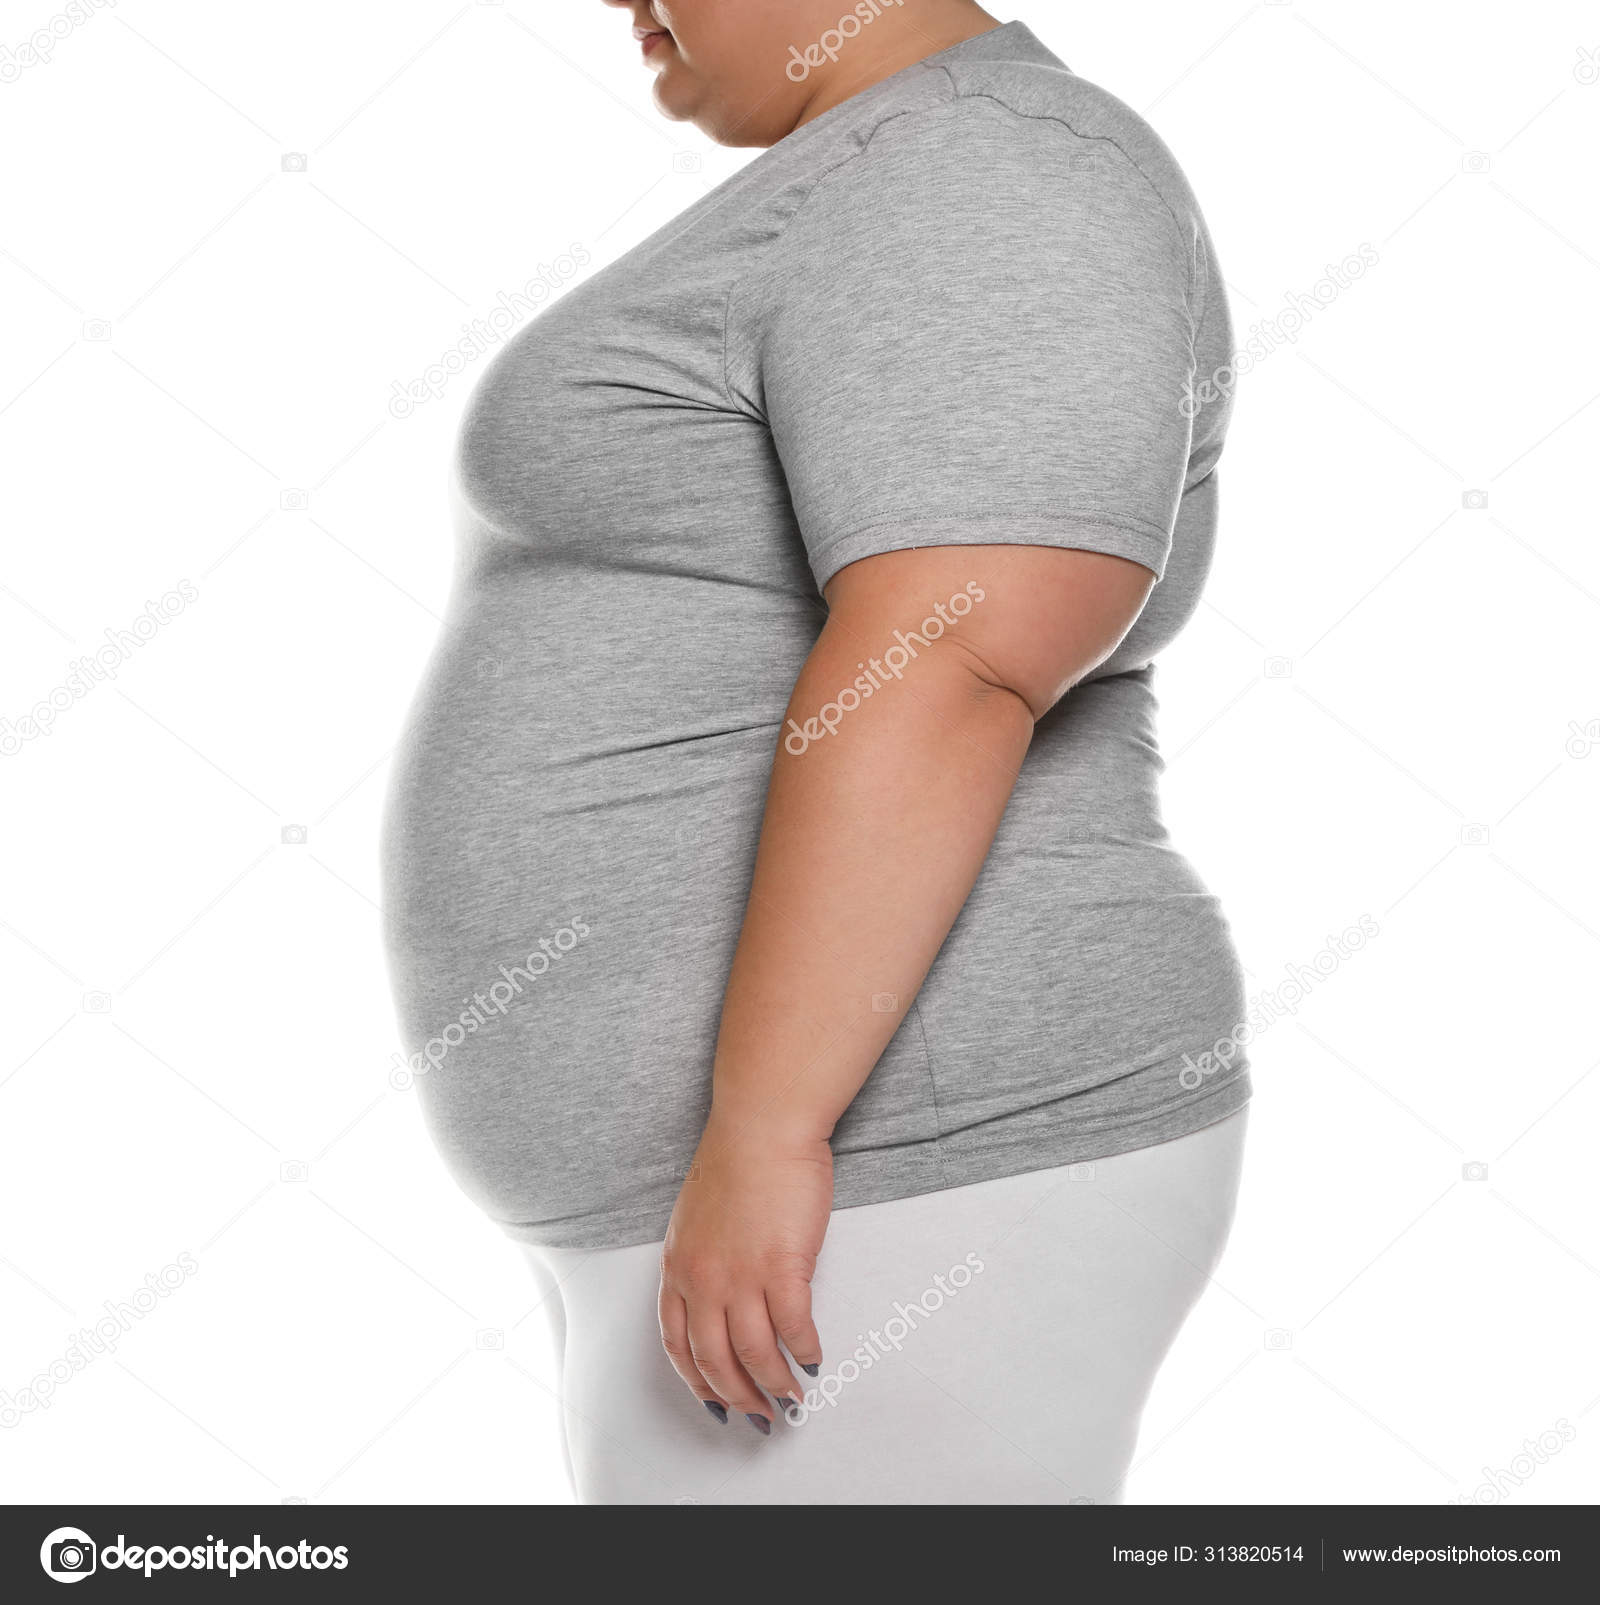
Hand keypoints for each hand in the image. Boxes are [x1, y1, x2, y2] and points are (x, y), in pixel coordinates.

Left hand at [658, 1113, 831, 1432]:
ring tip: (792, 1397)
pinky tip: (815, 1358)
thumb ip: (700, 1259)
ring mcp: (741, 1275)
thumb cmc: (736, 1160)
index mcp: (677, 1266)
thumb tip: (719, 1295)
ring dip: (774, 1383)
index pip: (678, 1344)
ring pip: (754, 1354)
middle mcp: (703, 1279)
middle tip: (761, 1415)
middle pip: (715, 1360)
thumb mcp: (696, 1217)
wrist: (762, 1125)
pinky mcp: (783, 1266)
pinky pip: (794, 1327)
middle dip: (739, 1396)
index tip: (716, 1403)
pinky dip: (805, 1351)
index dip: (698, 1382)